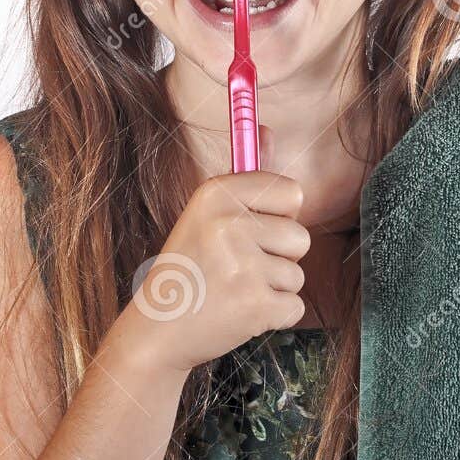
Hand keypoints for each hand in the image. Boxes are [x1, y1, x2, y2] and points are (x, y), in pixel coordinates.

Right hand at [121, 168, 309, 373]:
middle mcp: (230, 224)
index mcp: (217, 193)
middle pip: (301, 236)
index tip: (251, 229)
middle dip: (278, 256)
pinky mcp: (256, 305)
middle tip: (237, 267)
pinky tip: (239, 312)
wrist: (157, 330)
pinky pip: (294, 306)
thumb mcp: (206, 214)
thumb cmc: (189, 268)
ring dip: (272, 287)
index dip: (278, 216)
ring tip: (234, 290)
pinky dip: (273, 315)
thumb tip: (270, 129)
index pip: (292, 193)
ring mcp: (244, 266)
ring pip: (298, 274)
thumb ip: (247, 176)